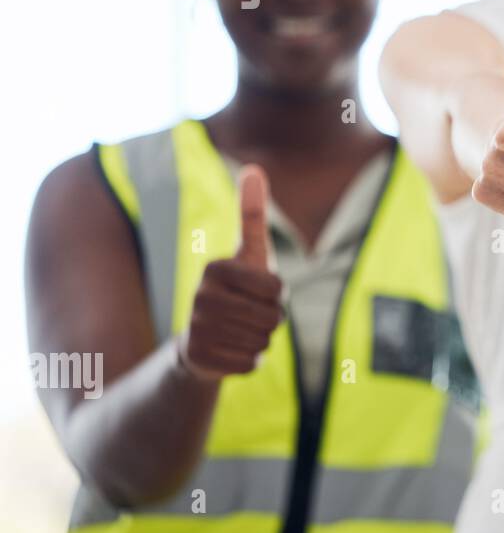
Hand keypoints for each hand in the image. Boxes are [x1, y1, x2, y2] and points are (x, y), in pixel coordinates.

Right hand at [176, 165, 283, 379]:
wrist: (203, 337)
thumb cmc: (236, 288)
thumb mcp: (248, 251)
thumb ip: (251, 213)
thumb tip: (254, 169)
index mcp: (215, 268)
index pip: (276, 288)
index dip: (278, 294)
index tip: (260, 291)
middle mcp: (200, 297)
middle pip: (272, 317)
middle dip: (272, 320)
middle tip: (252, 315)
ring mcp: (196, 328)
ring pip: (262, 341)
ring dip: (261, 339)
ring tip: (241, 330)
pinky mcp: (198, 359)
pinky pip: (250, 363)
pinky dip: (250, 360)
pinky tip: (232, 350)